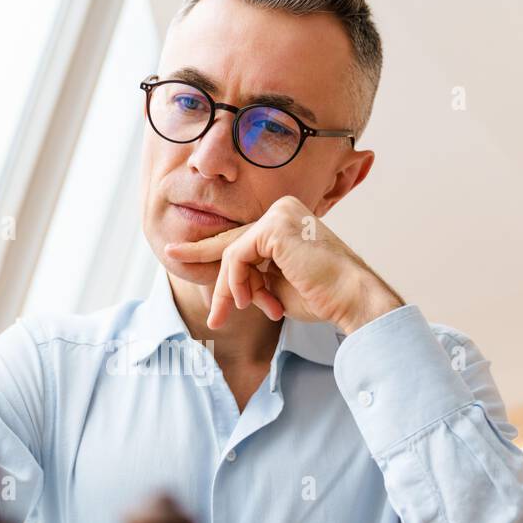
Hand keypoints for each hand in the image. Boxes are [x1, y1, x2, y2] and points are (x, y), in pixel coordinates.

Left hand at [163, 195, 403, 334]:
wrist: (351, 299)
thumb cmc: (322, 297)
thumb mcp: (277, 285)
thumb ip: (254, 276)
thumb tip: (228, 284)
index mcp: (285, 221)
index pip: (241, 238)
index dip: (209, 250)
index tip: (178, 252)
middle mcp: (282, 210)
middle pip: (232, 242)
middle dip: (205, 262)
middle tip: (171, 255)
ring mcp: (279, 215)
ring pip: (231, 253)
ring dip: (230, 288)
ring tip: (235, 312)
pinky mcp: (275, 226)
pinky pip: (237, 256)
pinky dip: (237, 282)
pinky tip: (248, 301)